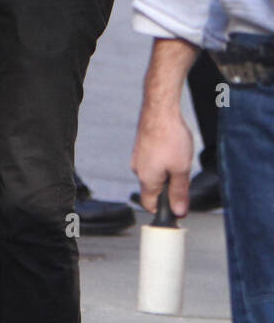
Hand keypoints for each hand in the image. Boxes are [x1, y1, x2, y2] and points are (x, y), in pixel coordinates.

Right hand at [131, 103, 193, 217]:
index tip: (179, 208)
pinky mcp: (141, 147)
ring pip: (154, 174)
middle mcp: (138, 170)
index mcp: (147, 180)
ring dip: (167, 173)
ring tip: (180, 159)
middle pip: (153, 189)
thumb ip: (179, 193)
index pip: (150, 205)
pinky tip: (173, 150)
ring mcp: (138, 157)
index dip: (165, 210)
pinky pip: (152, 162)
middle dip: (169, 188)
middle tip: (185, 177)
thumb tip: (178, 211)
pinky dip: (163, 161)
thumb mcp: (181, 170)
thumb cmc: (170, 138)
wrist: (160, 110)